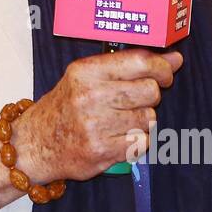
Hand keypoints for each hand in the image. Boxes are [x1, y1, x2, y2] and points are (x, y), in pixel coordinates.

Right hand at [13, 48, 183, 182]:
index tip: (166, 73)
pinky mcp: (102, 151)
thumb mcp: (86, 76)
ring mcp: (95, 125)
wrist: (36, 144)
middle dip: (149, 96)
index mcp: (86, 71)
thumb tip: (175, 59)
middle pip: (150, 91)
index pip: (140, 62)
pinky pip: (142, 142)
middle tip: (133, 100)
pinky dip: (136, 141)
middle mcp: (90, 96)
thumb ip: (129, 65)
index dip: (162, 67)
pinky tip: (118, 138)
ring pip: (149, 118)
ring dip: (141, 120)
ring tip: (120, 121)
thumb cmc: (65, 106)